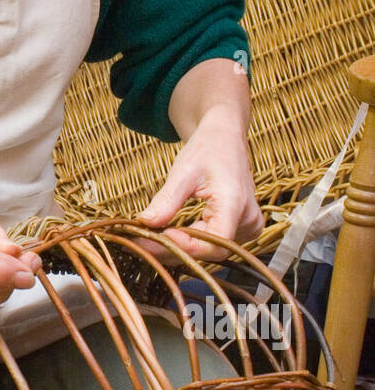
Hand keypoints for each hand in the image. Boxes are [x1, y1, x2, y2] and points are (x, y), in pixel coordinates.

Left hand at [135, 109, 263, 263]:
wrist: (225, 139)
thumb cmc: (208, 149)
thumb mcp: (183, 172)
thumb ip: (166, 200)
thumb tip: (145, 224)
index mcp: (235, 204)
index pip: (214, 242)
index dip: (186, 246)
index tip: (158, 237)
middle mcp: (248, 220)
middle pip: (210, 250)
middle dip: (174, 249)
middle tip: (141, 243)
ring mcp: (247, 227)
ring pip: (210, 250)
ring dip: (180, 248)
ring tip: (150, 240)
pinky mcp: (240, 229)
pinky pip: (213, 244)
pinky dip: (189, 242)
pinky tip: (168, 237)